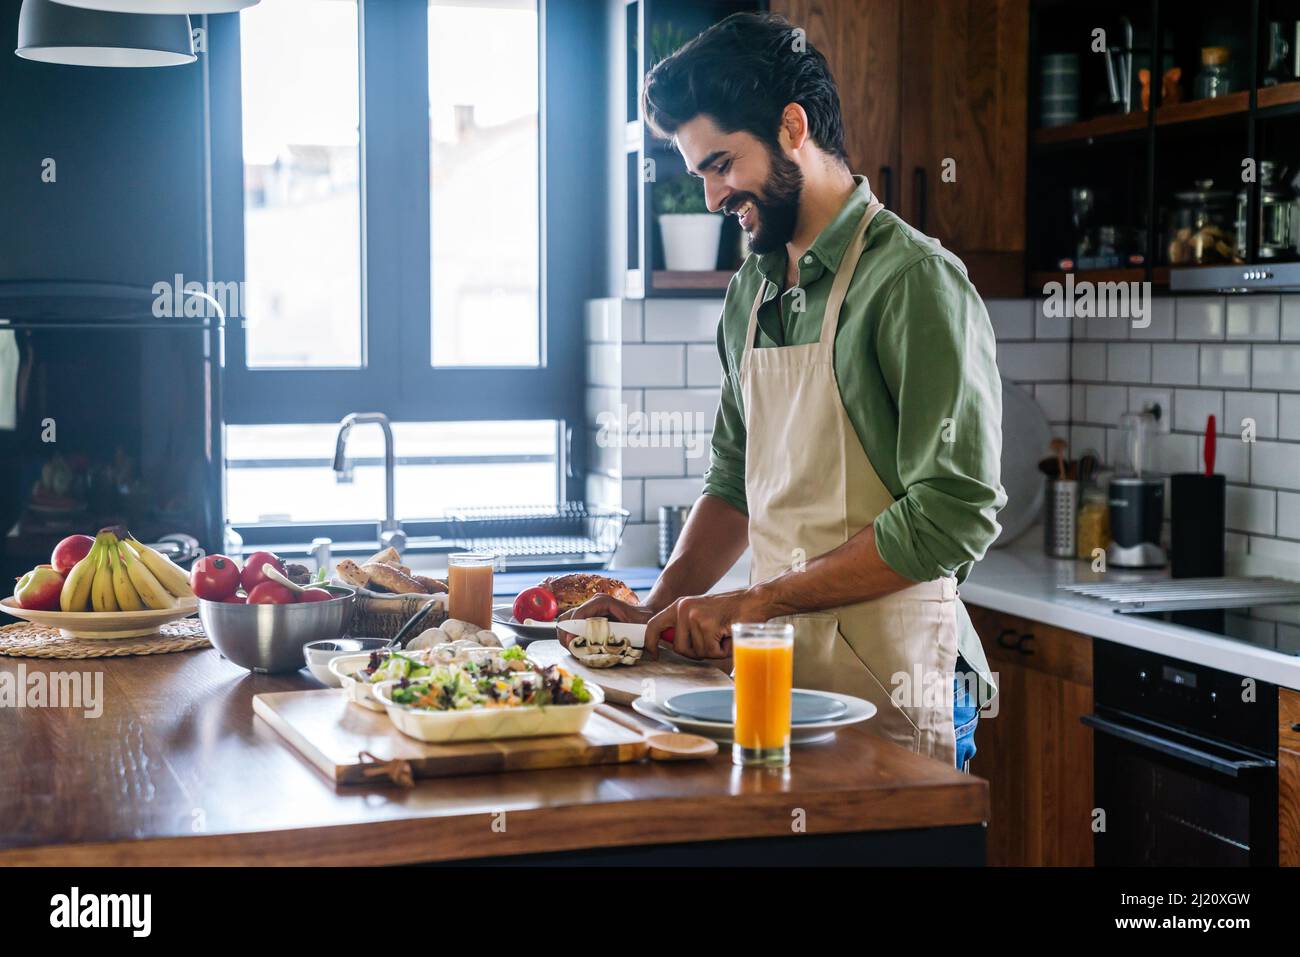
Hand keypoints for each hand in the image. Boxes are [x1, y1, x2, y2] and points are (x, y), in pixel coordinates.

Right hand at [556, 594, 652, 648]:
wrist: (646, 615)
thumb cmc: (641, 621)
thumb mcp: (631, 627)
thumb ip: (617, 633)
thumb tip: (597, 643)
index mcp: (601, 602)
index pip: (577, 615)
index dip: (571, 631)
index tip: (571, 645)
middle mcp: (592, 603)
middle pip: (567, 617)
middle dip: (565, 635)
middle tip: (570, 649)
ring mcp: (589, 609)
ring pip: (567, 622)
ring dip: (566, 637)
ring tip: (573, 650)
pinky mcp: (589, 617)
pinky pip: (573, 626)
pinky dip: (571, 637)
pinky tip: (578, 647)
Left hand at [644, 588, 774, 660]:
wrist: (754, 600)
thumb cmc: (731, 611)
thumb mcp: (701, 613)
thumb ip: (684, 627)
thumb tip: (670, 644)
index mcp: (679, 605)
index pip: (653, 625)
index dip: (650, 643)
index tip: (654, 655)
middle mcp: (683, 608)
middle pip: (678, 648)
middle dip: (697, 651)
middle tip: (713, 638)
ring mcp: (694, 616)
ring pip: (697, 652)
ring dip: (713, 650)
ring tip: (722, 633)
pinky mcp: (708, 624)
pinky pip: (711, 652)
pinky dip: (723, 649)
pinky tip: (728, 634)